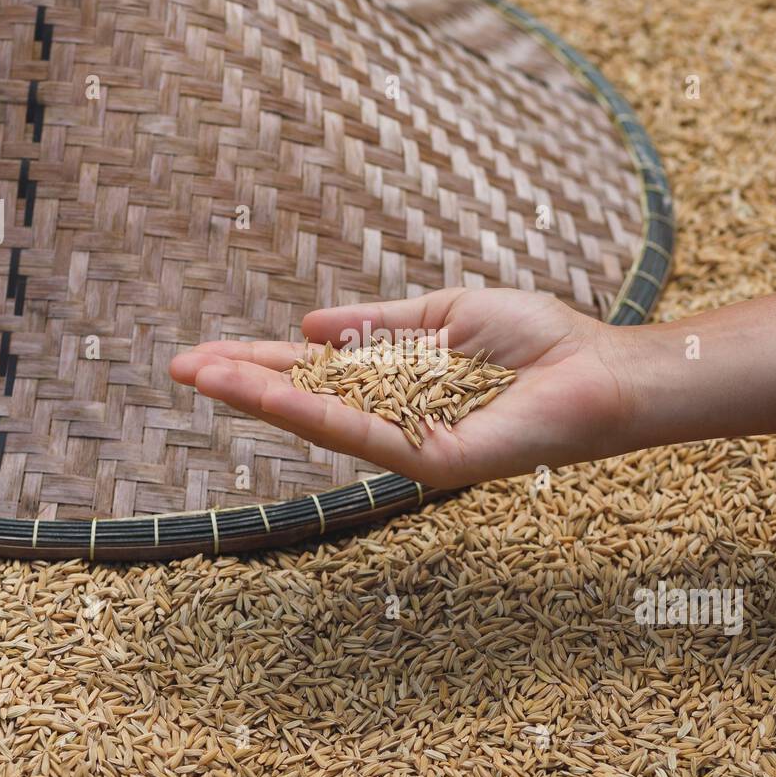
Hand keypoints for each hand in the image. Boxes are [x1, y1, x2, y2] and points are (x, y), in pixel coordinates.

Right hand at [168, 288, 638, 488]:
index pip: (316, 373)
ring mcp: (408, 442)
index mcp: (396, 382)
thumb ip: (378, 323)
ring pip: (321, 420)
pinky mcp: (432, 461)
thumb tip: (308, 327)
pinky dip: (313, 414)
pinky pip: (364, 435)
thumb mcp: (443, 315)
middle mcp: (394, 416)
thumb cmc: (535, 338)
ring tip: (202, 376)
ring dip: (259, 398)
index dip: (262, 362)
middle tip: (178, 365)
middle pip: (306, 399)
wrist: (597, 367)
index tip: (207, 352)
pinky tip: (269, 397)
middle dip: (242, 383)